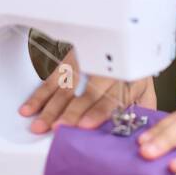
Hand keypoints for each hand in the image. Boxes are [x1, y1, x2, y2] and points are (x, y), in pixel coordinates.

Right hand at [19, 49, 156, 132]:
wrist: (124, 39)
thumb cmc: (133, 74)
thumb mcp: (145, 91)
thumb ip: (141, 112)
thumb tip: (135, 134)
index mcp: (130, 80)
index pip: (114, 97)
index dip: (98, 111)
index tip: (85, 125)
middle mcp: (108, 70)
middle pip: (87, 91)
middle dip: (71, 111)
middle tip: (59, 127)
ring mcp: (87, 62)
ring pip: (66, 85)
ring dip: (50, 106)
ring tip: (40, 124)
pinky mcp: (71, 59)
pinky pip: (52, 77)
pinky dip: (39, 94)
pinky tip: (30, 107)